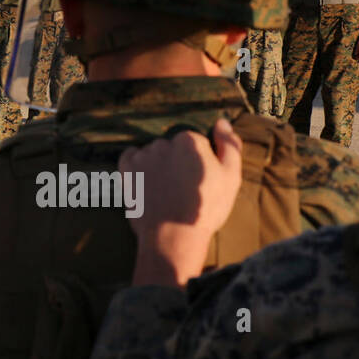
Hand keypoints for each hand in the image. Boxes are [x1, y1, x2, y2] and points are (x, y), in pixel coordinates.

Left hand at [119, 119, 242, 286]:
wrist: (175, 235)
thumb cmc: (207, 207)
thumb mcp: (231, 177)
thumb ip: (229, 145)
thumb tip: (222, 122)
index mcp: (189, 141)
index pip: (196, 143)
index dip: (201, 162)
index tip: (201, 180)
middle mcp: (163, 143)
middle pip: (173, 148)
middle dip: (178, 162)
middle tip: (184, 188)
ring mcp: (143, 156)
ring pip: (152, 153)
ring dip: (158, 165)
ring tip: (165, 190)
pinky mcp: (126, 170)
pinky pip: (130, 157)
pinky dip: (136, 165)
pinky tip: (145, 180)